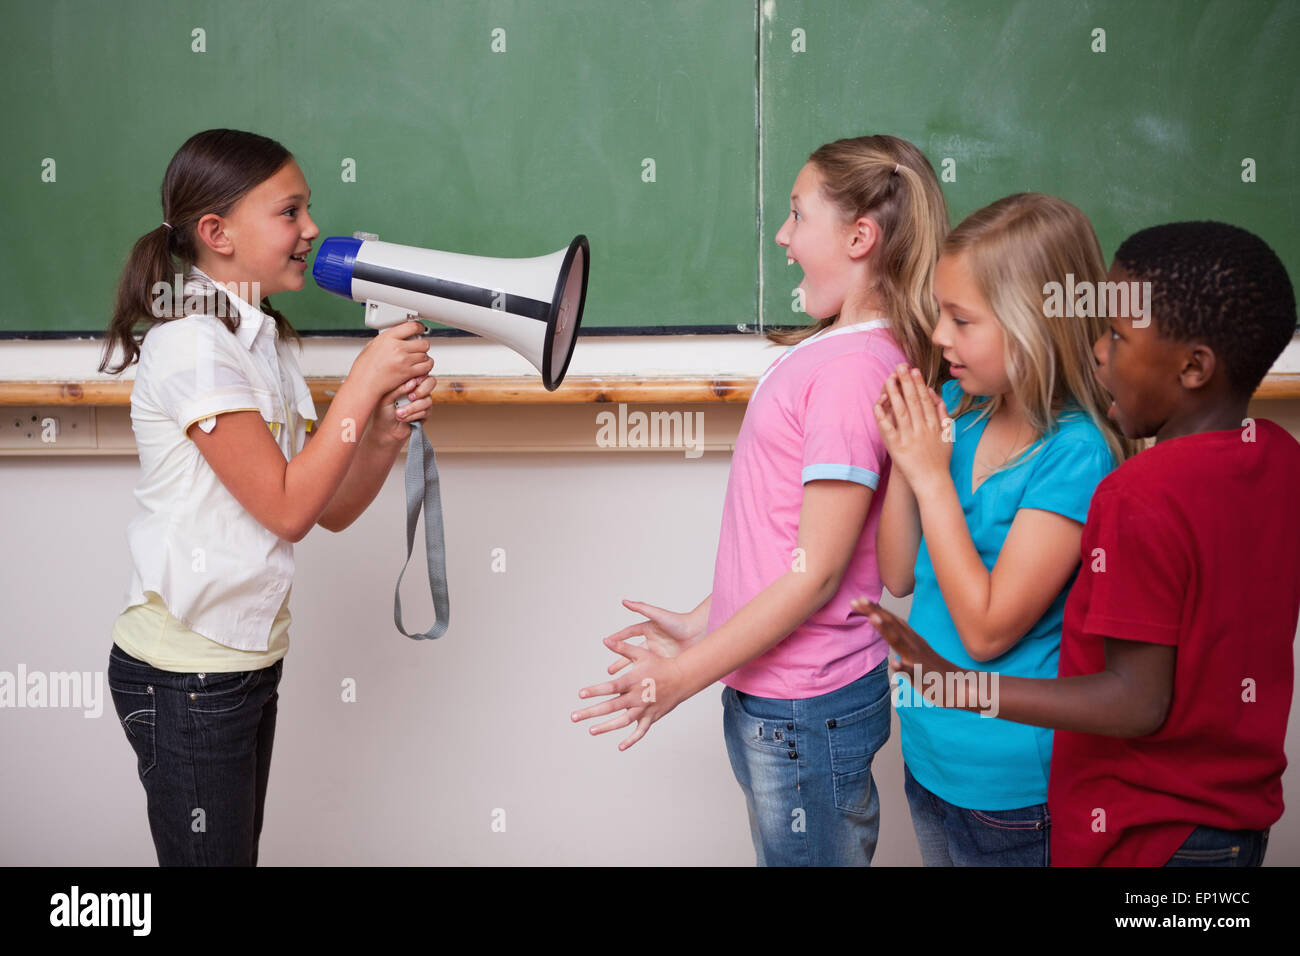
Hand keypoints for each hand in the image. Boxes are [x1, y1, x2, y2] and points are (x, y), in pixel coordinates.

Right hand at [347, 320, 434, 404]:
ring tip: (418, 360)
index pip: (412, 327)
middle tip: (418, 349)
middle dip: (422, 346)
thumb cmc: (364, 367)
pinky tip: (420, 368)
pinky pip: (425, 367)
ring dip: (424, 358)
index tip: (421, 329)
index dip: (419, 327)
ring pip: (425, 355)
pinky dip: (425, 368)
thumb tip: (396, 335)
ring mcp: (403, 360)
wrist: (364, 384)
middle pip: (423, 342)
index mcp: (388, 338)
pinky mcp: (408, 372)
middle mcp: (397, 347)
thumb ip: (386, 339)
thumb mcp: (372, 345)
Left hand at [368, 371, 438, 446]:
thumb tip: (412, 382)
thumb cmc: (383, 412)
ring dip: (413, 407)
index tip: (413, 382)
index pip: (420, 372)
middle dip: (421, 390)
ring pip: (427, 399)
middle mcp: (416, 389)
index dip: (419, 376)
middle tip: (410, 397)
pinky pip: (426, 411)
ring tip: (399, 413)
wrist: (385, 431)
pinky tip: (404, 418)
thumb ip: (399, 388)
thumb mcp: (386, 397)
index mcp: (407, 382)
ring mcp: (422, 401)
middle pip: (431, 382)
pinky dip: (413, 415)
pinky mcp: (425, 413)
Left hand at [573, 640, 691, 750]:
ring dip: (607, 727)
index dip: (595, 690)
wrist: (682, 678)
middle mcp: (637, 696)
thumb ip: (622, 648)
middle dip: (591, 712)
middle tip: (574, 717)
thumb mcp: (641, 653)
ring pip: (623, 721)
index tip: (580, 694)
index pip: (611, 687)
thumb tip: (605, 640)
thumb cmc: (660, 664)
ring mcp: (645, 708)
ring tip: (591, 731)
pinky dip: (632, 740)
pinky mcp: (652, 717)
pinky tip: (620, 747)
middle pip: (611, 706)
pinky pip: (641, 731)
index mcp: (633, 680)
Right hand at [604, 600, 705, 675]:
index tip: (606, 642)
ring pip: (640, 665)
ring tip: (621, 682)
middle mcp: (651, 642)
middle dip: (621, 662)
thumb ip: (641, 608)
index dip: (618, 638)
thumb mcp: (658, 615)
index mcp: (648, 630)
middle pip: (632, 653)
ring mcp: (658, 653)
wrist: (699, 632)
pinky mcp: (665, 662)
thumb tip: (625, 601)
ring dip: (631, 673)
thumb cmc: (679, 622)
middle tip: (610, 671)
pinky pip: (653, 671)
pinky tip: (639, 686)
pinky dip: (645, 678)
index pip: (629, 634)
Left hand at [850, 597, 959, 699]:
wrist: (960, 686)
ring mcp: (919, 660)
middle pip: (893, 626)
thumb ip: (899, 637)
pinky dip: (904, 668)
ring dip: (887, 630)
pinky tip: (894, 663)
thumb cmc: (933, 669)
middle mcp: (914, 645)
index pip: (891, 620)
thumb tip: (881, 622)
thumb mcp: (913, 649)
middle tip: (857, 600)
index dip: (874, 610)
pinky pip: (914, 673)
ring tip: (872, 619)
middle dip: (875, 612)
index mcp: (911, 639)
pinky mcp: (925, 677)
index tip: (856, 600)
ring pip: (901, 644)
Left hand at [875, 365, 952, 494]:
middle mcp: (922, 429)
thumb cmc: (940, 460)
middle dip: (906, 382)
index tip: (914, 370)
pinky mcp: (897, 447)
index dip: (919, 384)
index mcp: (933, 425)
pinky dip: (883, 415)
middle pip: (913, 401)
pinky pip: (887, 428)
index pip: (925, 400)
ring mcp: (909, 438)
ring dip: (894, 393)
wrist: (932, 482)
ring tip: (890, 378)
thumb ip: (943, 415)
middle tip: (900, 366)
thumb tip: (936, 396)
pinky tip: (878, 403)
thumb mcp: (947, 436)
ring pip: (900, 411)